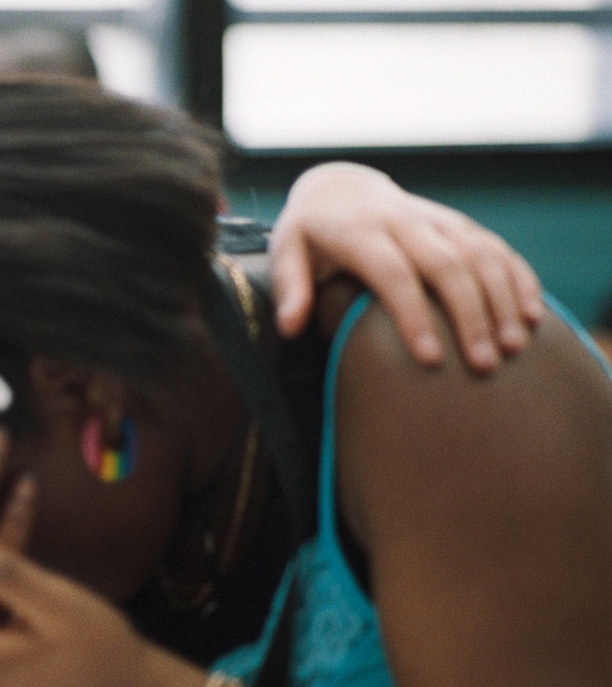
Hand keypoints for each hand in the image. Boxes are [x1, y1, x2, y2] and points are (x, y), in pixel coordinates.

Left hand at [270, 161, 542, 372]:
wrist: (340, 187)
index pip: (393, 274)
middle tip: (482, 365)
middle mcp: (405, 221)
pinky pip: (497, 247)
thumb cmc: (309, 233)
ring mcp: (438, 220)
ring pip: (480, 256)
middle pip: (447, 266)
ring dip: (501, 300)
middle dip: (468, 317)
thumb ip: (291, 287)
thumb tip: (290, 327)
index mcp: (360, 231)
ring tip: (513, 348)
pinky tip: (533, 315)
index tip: (429, 359)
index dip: (413, 315)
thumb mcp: (287, 251)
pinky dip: (518, 278)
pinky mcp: (459, 223)